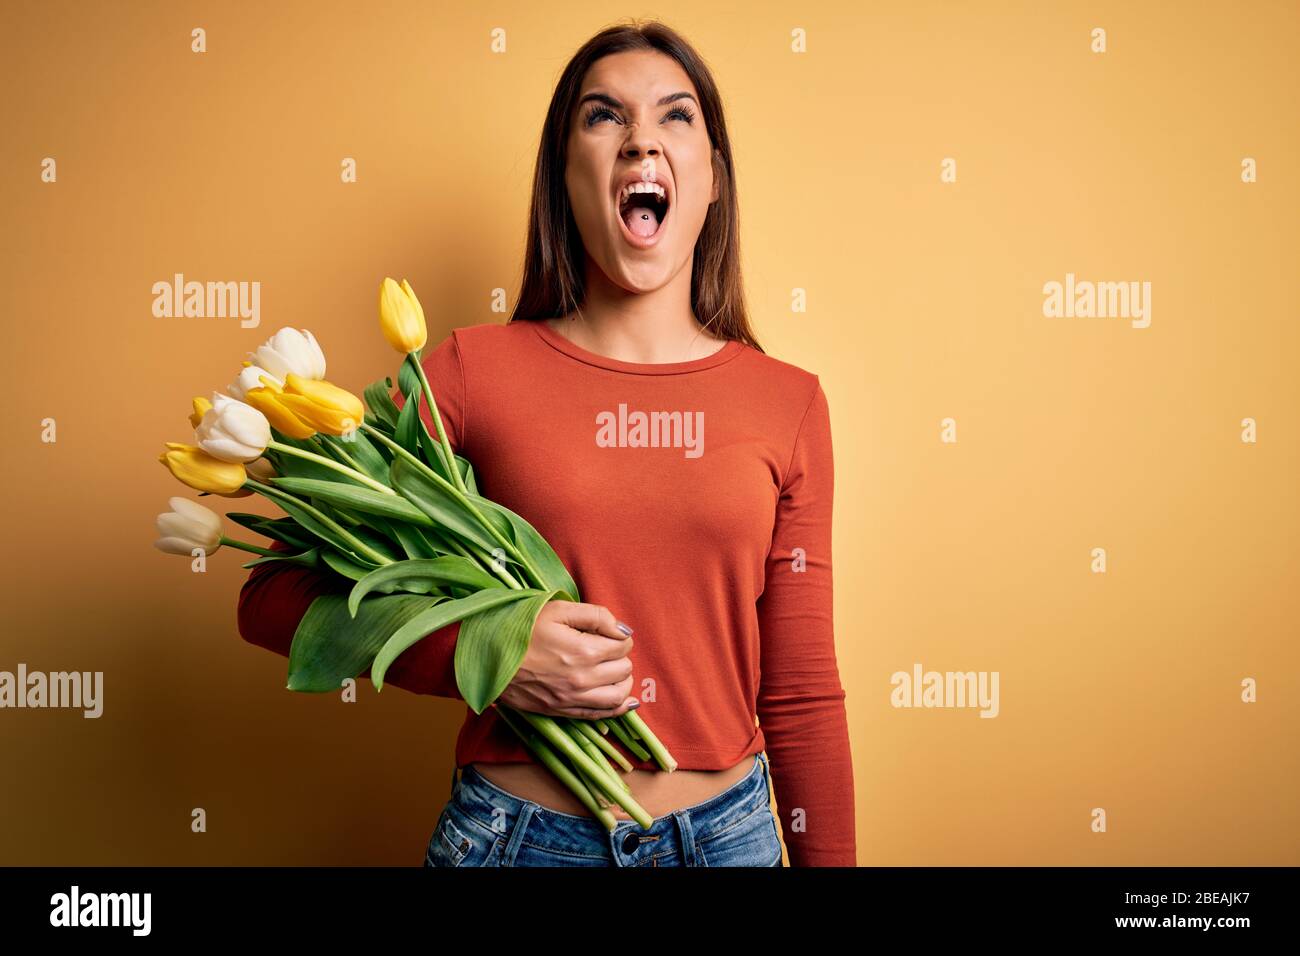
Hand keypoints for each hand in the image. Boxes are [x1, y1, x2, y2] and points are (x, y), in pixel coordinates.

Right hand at [495, 601, 639, 718]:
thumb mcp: (557, 609)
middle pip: (624, 669)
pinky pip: (601, 715)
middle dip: (621, 656)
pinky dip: (618, 709)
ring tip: (615, 670)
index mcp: (584, 650)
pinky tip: (626, 701)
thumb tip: (624, 630)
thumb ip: (596, 616)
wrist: (488, 659)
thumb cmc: (521, 629)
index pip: (623, 646)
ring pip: (618, 695)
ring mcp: (573, 699)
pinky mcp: (563, 711)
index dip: (618, 636)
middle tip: (606, 648)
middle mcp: (583, 679)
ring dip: (623, 681)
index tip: (605, 633)